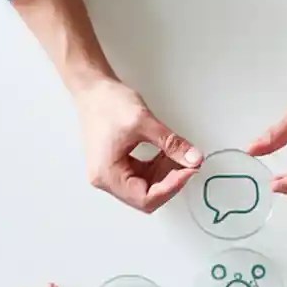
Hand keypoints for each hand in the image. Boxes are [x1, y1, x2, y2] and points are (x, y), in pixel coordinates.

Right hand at [74, 79, 201, 212]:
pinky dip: (157, 168)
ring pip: (145, 187)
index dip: (171, 187)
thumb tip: (194, 159)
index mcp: (107, 174)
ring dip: (165, 175)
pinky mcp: (116, 165)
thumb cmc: (107, 102)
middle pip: (145, 196)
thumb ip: (171, 144)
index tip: (189, 171)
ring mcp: (110, 173)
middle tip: (189, 165)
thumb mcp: (145, 122)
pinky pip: (141, 175)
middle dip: (170, 182)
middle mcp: (105, 179)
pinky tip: (167, 154)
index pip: (144, 198)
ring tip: (179, 156)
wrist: (93, 89)